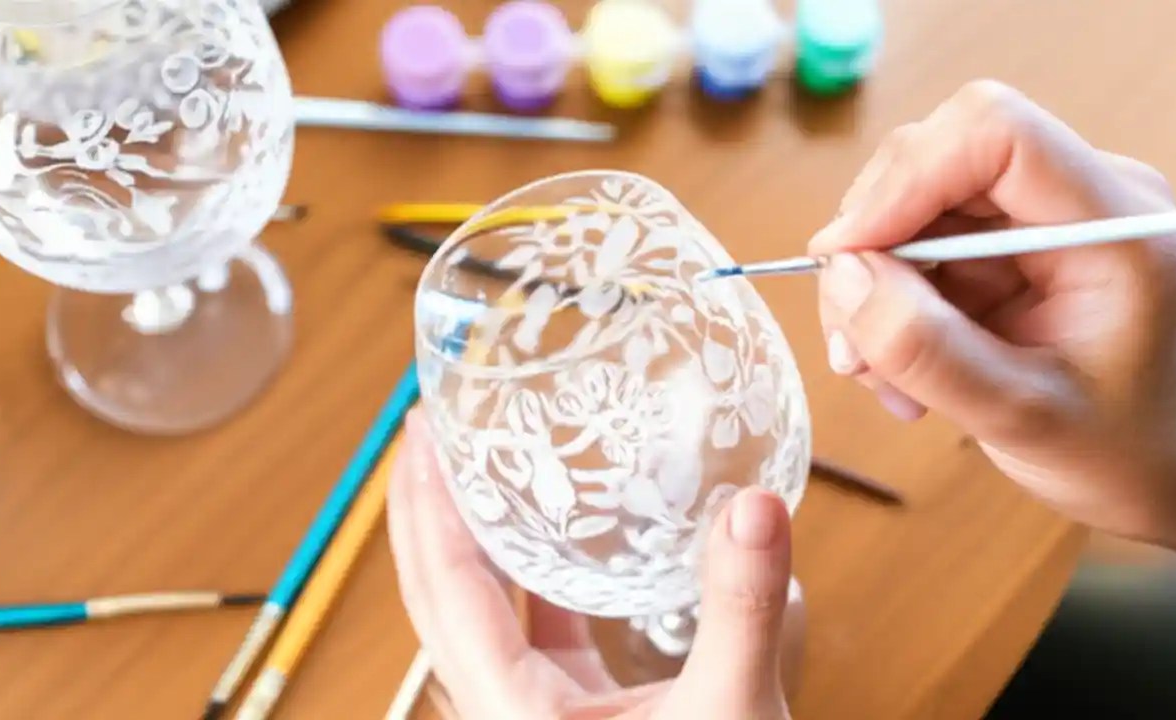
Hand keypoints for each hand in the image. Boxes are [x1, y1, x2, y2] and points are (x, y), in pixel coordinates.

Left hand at [388, 410, 794, 719]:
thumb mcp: (731, 717)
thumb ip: (741, 611)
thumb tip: (756, 508)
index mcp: (514, 712)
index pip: (445, 588)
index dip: (425, 504)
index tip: (419, 431)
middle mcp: (506, 710)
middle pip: (437, 593)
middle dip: (425, 510)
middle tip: (429, 431)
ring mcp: (534, 714)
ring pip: (478, 613)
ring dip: (471, 540)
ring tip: (479, 470)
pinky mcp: (572, 716)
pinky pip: (533, 633)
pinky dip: (533, 577)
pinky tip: (561, 539)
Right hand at [810, 79, 1175, 551]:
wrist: (1165, 472)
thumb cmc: (1122, 451)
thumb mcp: (1020, 418)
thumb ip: (925, 349)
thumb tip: (840, 274)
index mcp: (1116, 224)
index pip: (995, 132)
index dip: (904, 177)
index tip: (844, 256)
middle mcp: (1079, 196)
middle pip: (935, 159)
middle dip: (873, 245)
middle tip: (854, 345)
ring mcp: (1040, 215)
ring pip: (910, 205)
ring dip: (872, 288)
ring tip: (881, 376)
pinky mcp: (1007, 242)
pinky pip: (915, 244)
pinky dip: (887, 304)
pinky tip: (904, 371)